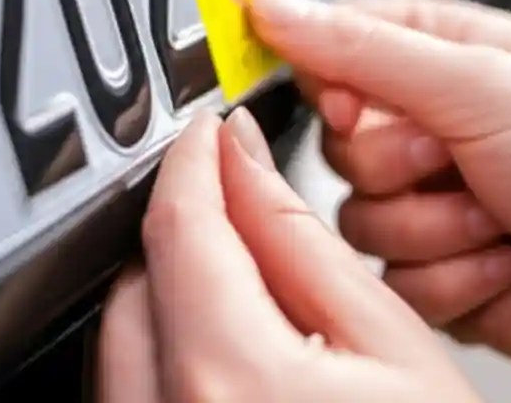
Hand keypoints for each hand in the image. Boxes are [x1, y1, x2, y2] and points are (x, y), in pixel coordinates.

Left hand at [98, 110, 480, 401]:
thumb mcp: (393, 348)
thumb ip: (301, 243)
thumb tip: (246, 162)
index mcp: (235, 381)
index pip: (181, 227)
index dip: (193, 161)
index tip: (207, 134)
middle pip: (136, 282)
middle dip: (181, 227)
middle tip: (237, 204)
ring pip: (117, 343)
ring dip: (165, 291)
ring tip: (240, 281)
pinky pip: (124, 397)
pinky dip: (158, 354)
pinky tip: (219, 348)